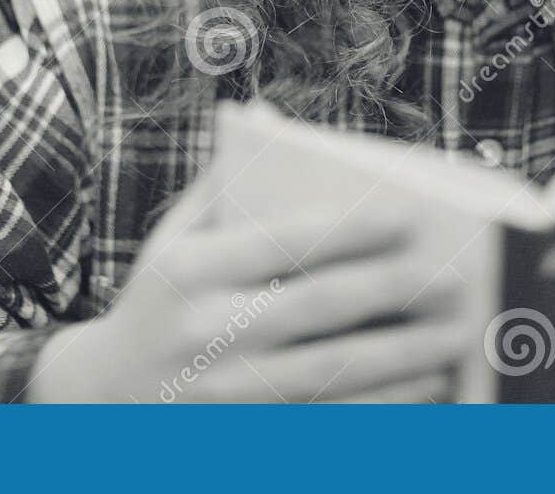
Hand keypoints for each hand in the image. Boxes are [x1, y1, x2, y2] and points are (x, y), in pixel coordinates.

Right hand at [27, 163, 470, 402]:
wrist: (96, 405)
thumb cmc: (158, 303)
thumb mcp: (171, 241)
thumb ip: (222, 183)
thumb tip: (268, 116)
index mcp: (189, 271)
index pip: (283, 242)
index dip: (350, 229)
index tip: (410, 216)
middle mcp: (206, 333)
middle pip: (319, 307)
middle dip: (394, 290)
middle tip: (456, 275)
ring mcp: (224, 395)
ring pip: (332, 375)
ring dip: (404, 356)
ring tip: (458, 334)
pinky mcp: (243, 437)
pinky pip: (329, 425)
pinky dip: (385, 410)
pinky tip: (429, 389)